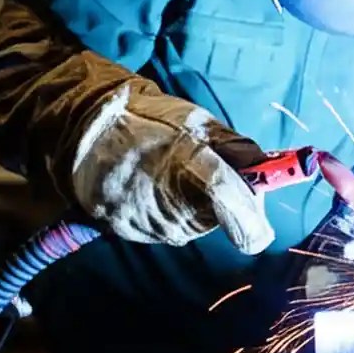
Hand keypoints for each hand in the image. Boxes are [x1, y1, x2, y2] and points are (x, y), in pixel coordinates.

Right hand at [69, 85, 274, 252]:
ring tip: (174, 176)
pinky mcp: (133, 232)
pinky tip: (155, 189)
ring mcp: (151, 222)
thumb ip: (237, 148)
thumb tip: (266, 170)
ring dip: (196, 207)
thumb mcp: (199, 122)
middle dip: (224, 203)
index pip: (233, 206)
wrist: (87, 130)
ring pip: (196, 227)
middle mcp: (172, 203)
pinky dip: (171, 214)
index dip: (252, 220)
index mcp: (191, 166)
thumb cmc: (150, 120)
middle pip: (219, 221)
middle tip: (206, 173)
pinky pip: (169, 230)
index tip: (261, 228)